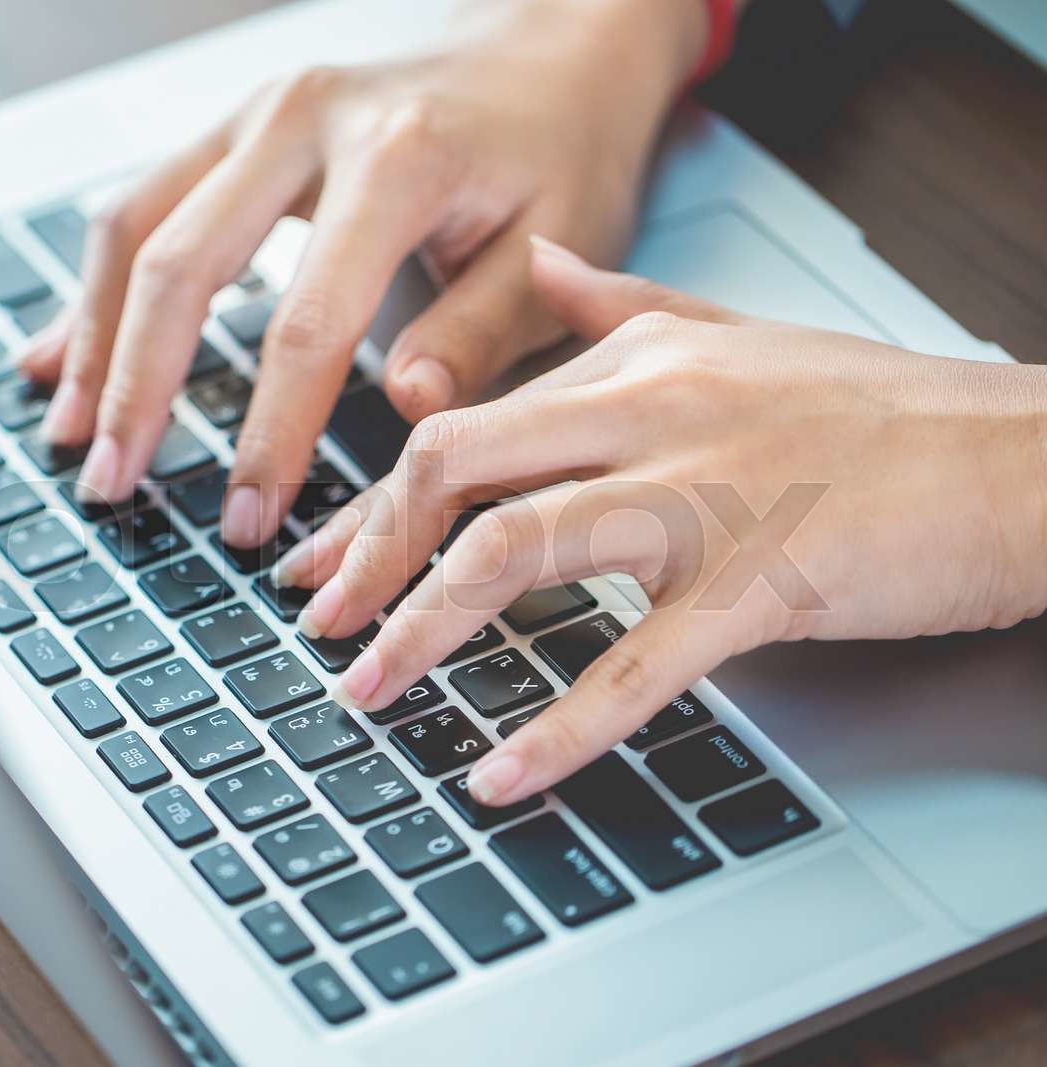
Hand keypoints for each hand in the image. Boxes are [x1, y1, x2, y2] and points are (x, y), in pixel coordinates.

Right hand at [20, 0, 710, 545]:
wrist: (548, 50)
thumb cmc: (559, 151)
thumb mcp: (557, 246)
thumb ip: (481, 331)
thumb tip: (404, 410)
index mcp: (396, 157)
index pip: (307, 323)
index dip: (268, 433)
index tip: (247, 517)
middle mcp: (305, 119)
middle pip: (180, 265)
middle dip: (137, 389)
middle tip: (111, 486)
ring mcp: (255, 112)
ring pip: (133, 227)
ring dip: (92, 338)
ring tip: (72, 434)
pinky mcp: (232, 127)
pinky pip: (138, 204)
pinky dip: (92, 288)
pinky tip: (56, 354)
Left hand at [277, 237, 1046, 805]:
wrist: (1024, 458)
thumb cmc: (883, 410)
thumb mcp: (736, 334)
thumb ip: (621, 304)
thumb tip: (539, 263)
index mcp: (631, 365)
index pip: (459, 428)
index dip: (370, 503)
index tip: (315, 560)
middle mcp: (649, 414)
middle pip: (454, 470)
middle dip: (364, 555)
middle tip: (316, 626)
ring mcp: (703, 495)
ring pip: (515, 552)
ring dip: (421, 630)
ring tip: (367, 694)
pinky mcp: (762, 580)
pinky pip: (633, 666)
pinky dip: (556, 730)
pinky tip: (499, 775)